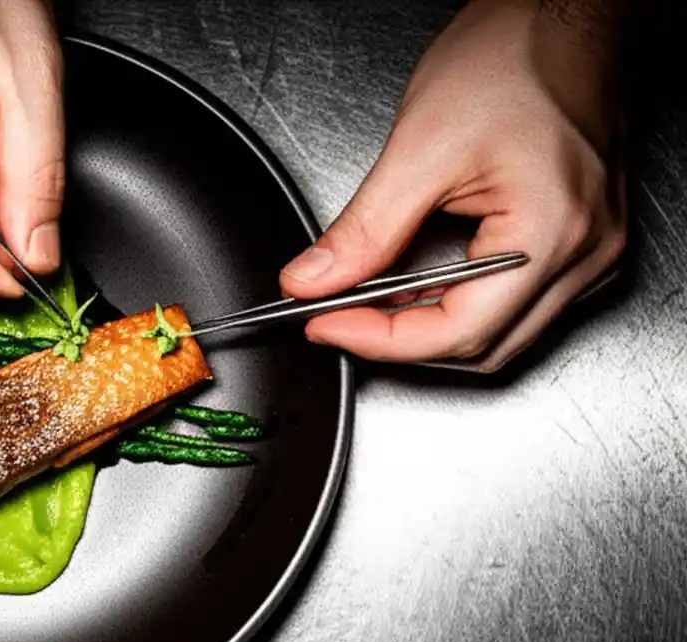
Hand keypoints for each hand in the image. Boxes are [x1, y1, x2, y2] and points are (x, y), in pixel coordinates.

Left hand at [279, 0, 628, 371]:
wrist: (563, 18)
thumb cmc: (516, 58)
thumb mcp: (420, 147)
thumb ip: (364, 229)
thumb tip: (313, 281)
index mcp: (552, 235)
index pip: (456, 331)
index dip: (379, 339)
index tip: (323, 323)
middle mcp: (585, 255)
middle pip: (480, 346)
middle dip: (399, 339)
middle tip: (336, 314)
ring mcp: (591, 252)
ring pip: (499, 333)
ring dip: (428, 325)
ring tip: (369, 299)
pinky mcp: (580, 242)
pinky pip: (515, 302)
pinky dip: (459, 302)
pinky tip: (417, 282)